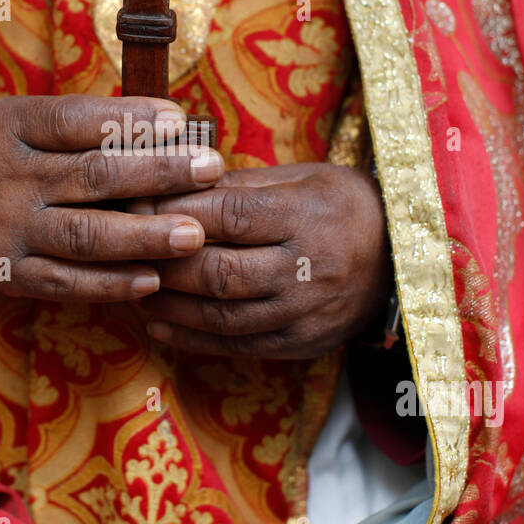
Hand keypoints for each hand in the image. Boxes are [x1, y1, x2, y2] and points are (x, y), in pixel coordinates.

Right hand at [0, 95, 223, 300]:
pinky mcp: (10, 275)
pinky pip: (68, 283)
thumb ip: (86, 123)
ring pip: (83, 235)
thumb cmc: (10, 154)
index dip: (127, 119)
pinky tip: (156, 278)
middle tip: (209, 170)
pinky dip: (113, 283)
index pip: (72, 120)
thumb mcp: (28, 120)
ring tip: (195, 234)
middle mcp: (3, 178)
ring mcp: (6, 231)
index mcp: (9, 127)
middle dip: (156, 173)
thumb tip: (171, 127)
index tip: (178, 119)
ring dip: (144, 236)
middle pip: (88, 177)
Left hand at [130, 163, 392, 357]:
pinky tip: (158, 322)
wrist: (402, 260)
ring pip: (222, 316)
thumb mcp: (301, 178)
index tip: (133, 202)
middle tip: (121, 249)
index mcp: (307, 216)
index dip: (175, 212)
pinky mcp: (300, 344)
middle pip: (220, 272)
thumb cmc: (341, 205)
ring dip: (168, 304)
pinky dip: (190, 336)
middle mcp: (308, 269)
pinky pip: (236, 345)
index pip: (231, 215)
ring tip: (131, 288)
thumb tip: (167, 186)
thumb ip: (237, 185)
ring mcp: (305, 314)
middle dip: (162, 262)